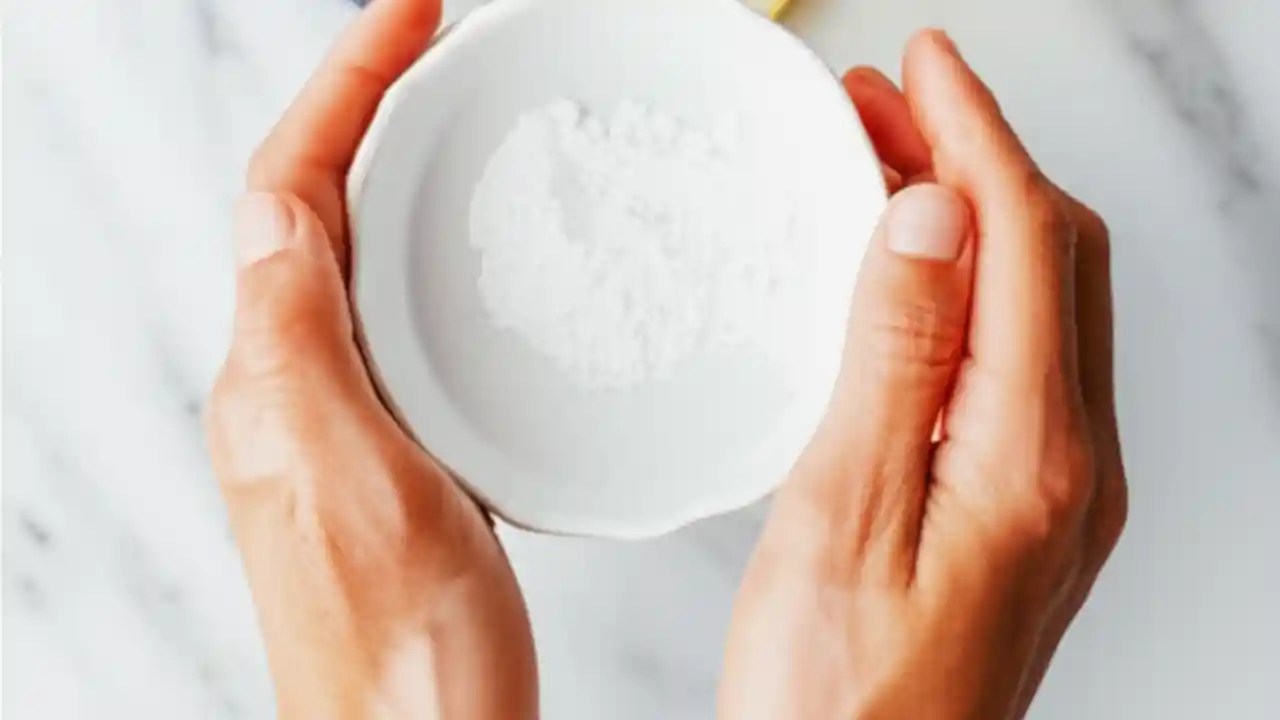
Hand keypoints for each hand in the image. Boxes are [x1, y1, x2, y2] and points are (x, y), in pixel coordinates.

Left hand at [204, 2, 536, 716]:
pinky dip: (422, 255)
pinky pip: (392, 321)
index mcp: (277, 381)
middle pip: (309, 208)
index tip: (406, 16)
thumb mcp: (349, 476)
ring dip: (387, 170)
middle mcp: (294, 392)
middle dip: (361, 106)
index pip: (291, 193)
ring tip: (444, 111)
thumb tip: (271, 206)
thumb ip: (299, 339)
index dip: (344, 89)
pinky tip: (468, 254)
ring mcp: (342, 421)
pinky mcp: (396, 453)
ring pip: (349, 259)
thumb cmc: (401, 649)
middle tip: (426, 38)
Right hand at [719, 31, 1126, 719]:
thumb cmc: (837, 696)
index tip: (923, 65)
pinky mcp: (1025, 505)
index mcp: (1029, 458)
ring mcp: (1057, 488)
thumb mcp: (840, 516)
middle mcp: (1070, 466)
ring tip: (886, 165)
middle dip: (974, 157)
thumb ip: (895, 360)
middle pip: (1051, 256)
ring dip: (973, 215)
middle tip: (884, 103)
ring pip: (1041, 301)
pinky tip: (912, 275)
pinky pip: (1019, 358)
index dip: (974, 134)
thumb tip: (929, 220)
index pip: (1022, 242)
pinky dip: (972, 286)